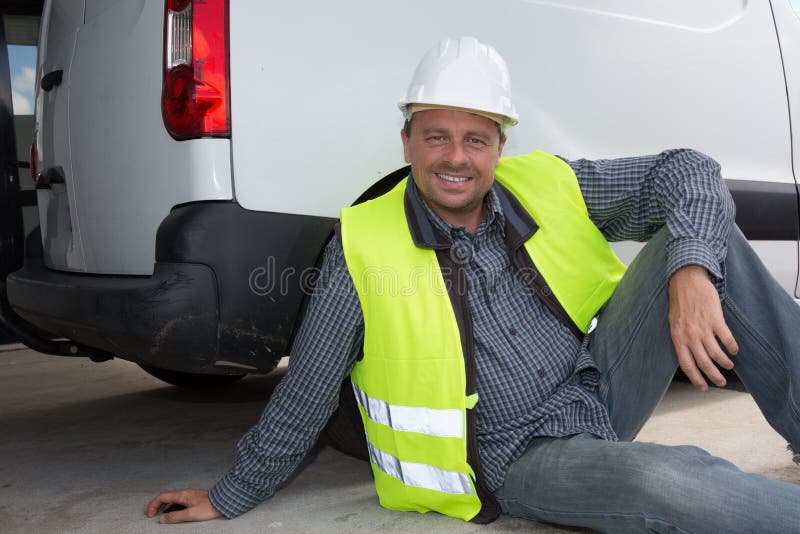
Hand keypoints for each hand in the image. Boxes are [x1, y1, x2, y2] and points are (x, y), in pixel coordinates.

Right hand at [145, 489, 221, 523]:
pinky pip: (177, 500)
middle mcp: (184, 493)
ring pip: (171, 498)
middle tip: (151, 514)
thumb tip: (162, 519)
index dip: (153, 505)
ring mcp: (189, 495)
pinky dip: (171, 505)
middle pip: (165, 496)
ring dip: (163, 505)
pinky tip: (173, 511)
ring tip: (159, 514)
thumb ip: (175, 516)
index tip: (149, 514)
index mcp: (181, 495)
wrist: (222, 501)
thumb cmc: (208, 507)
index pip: (162, 497)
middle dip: (156, 505)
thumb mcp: (190, 514)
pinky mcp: (193, 498)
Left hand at [668, 265, 738, 390]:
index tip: (703, 387)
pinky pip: (726, 338)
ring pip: (716, 353)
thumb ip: (681, 338)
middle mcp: (690, 335)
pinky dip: (732, 347)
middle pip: (703, 363)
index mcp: (678, 337)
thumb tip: (688, 353)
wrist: (687, 281)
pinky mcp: (715, 319)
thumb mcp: (674, 322)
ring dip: (724, 362)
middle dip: (713, 376)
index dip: (696, 378)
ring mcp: (703, 328)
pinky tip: (734, 350)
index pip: (686, 364)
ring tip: (729, 365)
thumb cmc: (680, 302)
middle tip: (721, 382)